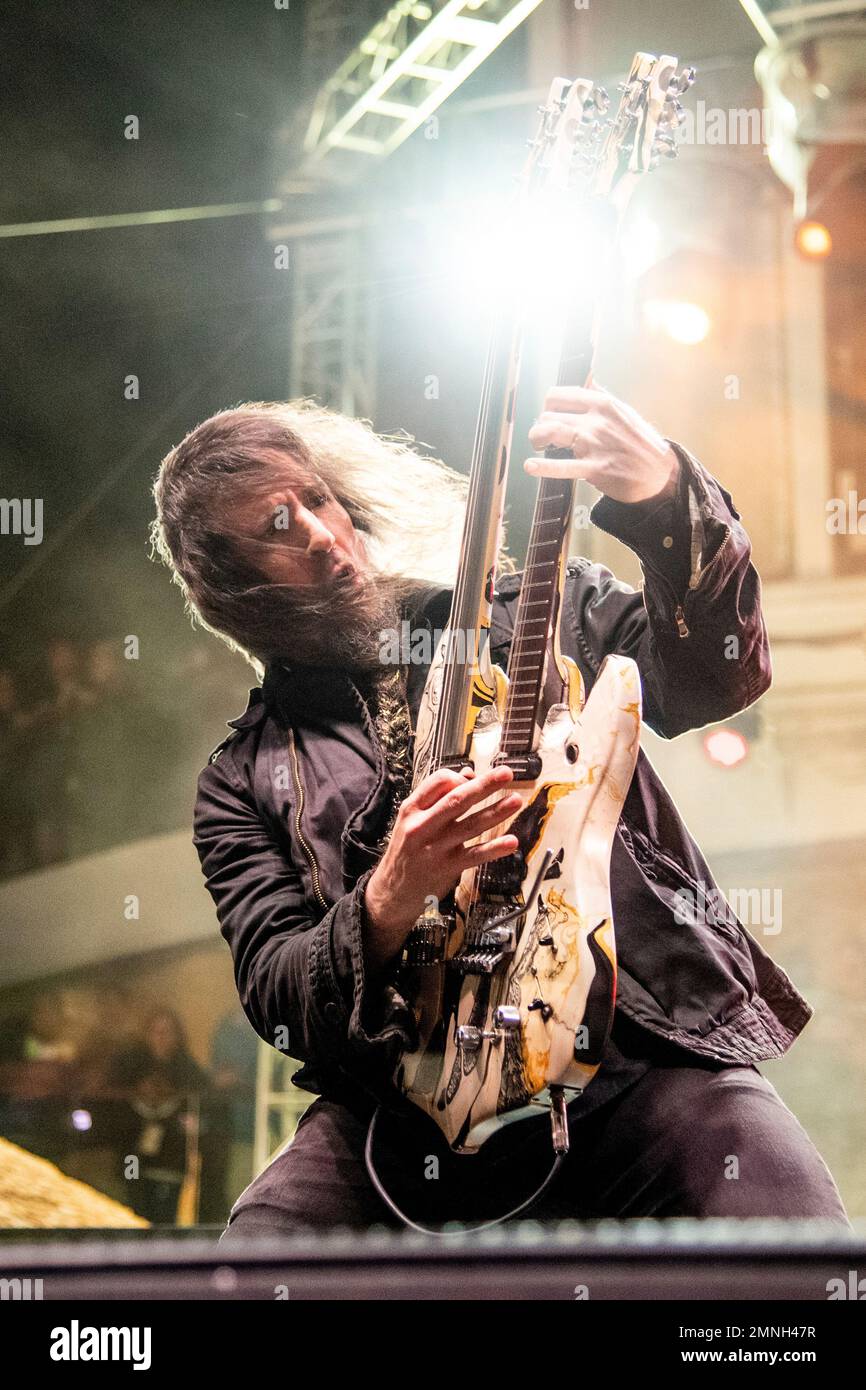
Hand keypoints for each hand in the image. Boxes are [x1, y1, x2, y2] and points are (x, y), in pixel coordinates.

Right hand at [363, 765, 520, 970]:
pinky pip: (475, 855)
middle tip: (506, 774)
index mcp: (412, 809)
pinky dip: (494, 848)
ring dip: (495, 812)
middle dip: (484, 785)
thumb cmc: (407, 850)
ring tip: (515, 800)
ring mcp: (435, 848)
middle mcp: (422, 826)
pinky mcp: (447, 868)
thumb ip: (438, 798)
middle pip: (457, 800)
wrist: (392, 891)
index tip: (476, 777)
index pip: (438, 782)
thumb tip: (468, 775)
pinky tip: (511, 842)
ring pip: (469, 826)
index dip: (461, 777)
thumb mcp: (413, 820)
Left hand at [525, 381, 679, 503]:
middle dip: (540, 426)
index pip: (558, 395)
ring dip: (536, 438)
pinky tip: (530, 466)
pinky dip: (544, 467)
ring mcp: (595, 443)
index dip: (547, 405)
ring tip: (537, 445)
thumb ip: (603, 396)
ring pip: (550, 432)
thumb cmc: (641, 443)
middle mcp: (597, 420)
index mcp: (602, 403)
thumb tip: (589, 379)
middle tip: (543, 436)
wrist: (660, 473)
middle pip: (549, 414)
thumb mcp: (625, 411)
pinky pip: (564, 466)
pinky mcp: (595, 468)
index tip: (549, 414)